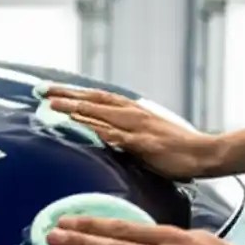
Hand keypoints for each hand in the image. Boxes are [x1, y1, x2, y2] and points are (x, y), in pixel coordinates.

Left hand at [45, 87, 227, 178]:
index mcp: (132, 111)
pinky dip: (96, 128)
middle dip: (66, 94)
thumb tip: (101, 134)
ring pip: (100, 113)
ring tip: (51, 104)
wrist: (204, 154)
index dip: (73, 93)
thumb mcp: (145, 136)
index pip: (97, 98)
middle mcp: (132, 114)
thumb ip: (124, 133)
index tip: (50, 91)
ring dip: (75, 108)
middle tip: (41, 90)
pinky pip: (115, 135)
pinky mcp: (143, 144)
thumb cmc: (175, 148)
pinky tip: (81, 125)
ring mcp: (137, 127)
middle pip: (93, 100)